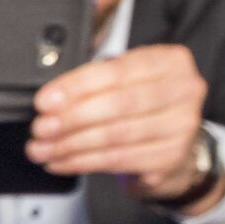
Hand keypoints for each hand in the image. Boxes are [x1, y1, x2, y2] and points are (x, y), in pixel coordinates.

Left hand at [30, 44, 214, 205]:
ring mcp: (181, 126)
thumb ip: (94, 83)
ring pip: (114, 135)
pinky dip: (82, 162)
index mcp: (169, 61)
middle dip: (71, 118)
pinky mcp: (169, 157)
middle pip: (118, 104)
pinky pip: (117, 160)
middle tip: (41, 128)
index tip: (45, 100)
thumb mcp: (126, 81)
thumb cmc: (144, 107)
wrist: (175, 146)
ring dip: (70, 144)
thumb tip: (51, 99)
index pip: (117, 71)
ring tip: (43, 148)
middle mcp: (183, 90)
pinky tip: (61, 161)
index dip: (77, 87)